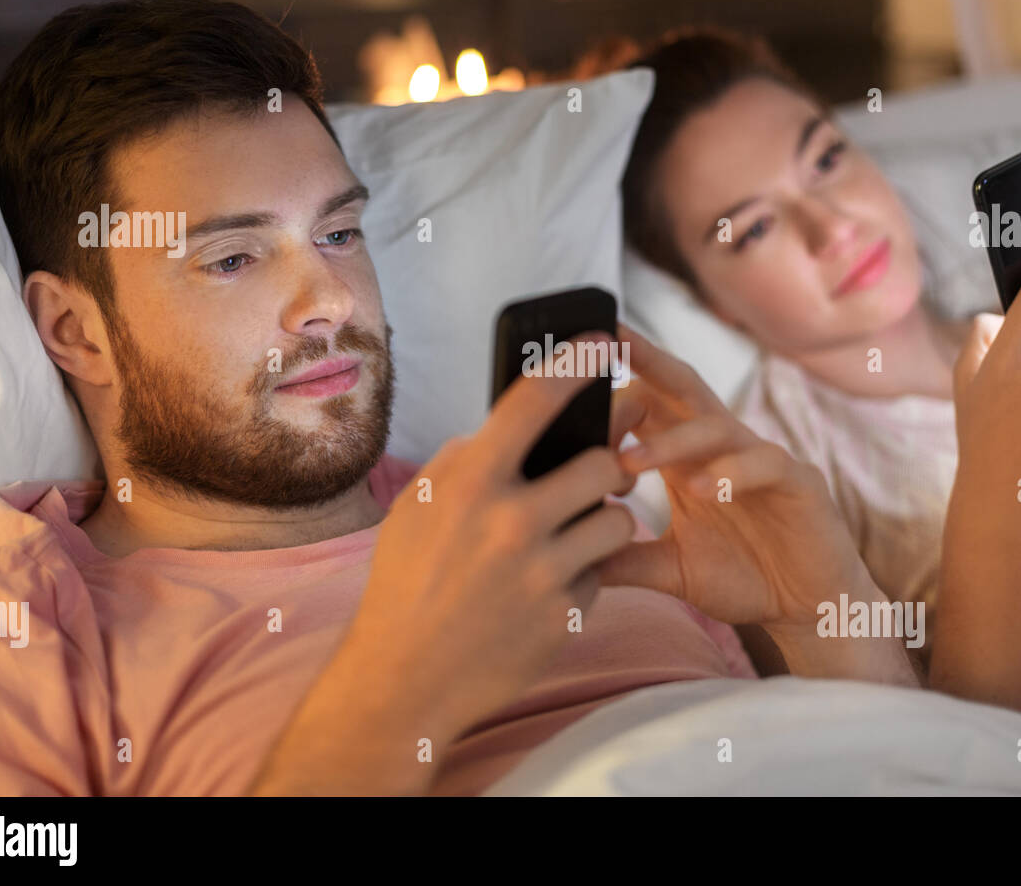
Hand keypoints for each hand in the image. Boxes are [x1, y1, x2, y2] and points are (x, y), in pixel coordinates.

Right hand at [357, 331, 637, 732]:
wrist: (404, 679)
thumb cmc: (406, 582)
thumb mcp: (419, 506)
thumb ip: (468, 460)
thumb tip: (519, 427)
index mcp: (470, 483)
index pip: (534, 399)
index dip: (575, 361)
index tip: (601, 340)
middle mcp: (511, 522)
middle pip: (601, 464)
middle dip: (603, 467)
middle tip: (595, 475)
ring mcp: (544, 572)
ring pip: (617, 520)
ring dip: (603, 521)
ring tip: (570, 534)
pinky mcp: (566, 615)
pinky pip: (601, 574)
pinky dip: (584, 575)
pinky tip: (546, 586)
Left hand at [598, 324, 874, 628]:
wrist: (808, 610)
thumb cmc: (742, 577)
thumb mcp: (669, 569)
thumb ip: (623, 558)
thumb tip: (562, 559)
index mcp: (687, 457)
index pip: (646, 404)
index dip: (609, 402)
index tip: (568, 405)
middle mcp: (721, 446)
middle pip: (680, 386)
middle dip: (644, 359)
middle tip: (604, 344)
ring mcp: (760, 458)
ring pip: (713, 426)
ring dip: (669, 441)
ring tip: (629, 463)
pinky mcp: (799, 481)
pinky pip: (764, 462)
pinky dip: (731, 472)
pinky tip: (702, 490)